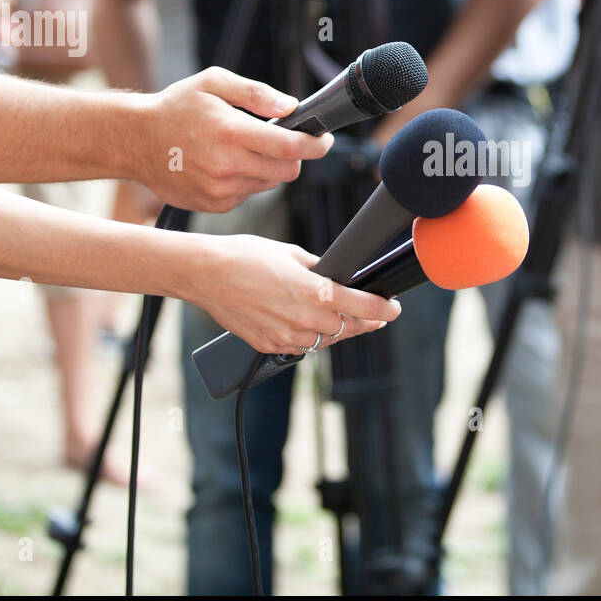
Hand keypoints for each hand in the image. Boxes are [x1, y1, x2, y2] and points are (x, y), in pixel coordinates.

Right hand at [132, 67, 334, 212]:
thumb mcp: (214, 83)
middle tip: (282, 140)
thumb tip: (292, 106)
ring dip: (267, 168)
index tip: (324, 140)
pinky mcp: (214, 204)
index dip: (315, 145)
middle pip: (287, 171)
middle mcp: (228, 165)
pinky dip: (247, 180)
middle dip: (293, 156)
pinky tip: (225, 164)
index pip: (291, 147)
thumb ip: (256, 93)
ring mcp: (220, 189)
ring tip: (241, 149)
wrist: (133, 140)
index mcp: (232, 132)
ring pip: (269, 184)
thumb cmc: (176, 107)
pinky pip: (248, 195)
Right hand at [184, 234, 401, 356]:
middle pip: (349, 328)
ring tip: (341, 318)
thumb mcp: (292, 254)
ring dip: (336, 330)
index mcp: (316, 292)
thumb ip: (320, 270)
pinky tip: (307, 324)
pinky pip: (299, 346)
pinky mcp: (269, 345)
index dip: (385, 309)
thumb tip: (338, 275)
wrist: (206, 274)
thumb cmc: (246, 256)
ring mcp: (287, 336)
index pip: (364, 307)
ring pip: (325, 341)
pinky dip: (308, 336)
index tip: (394, 308)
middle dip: (366, 322)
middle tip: (376, 316)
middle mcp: (305, 318)